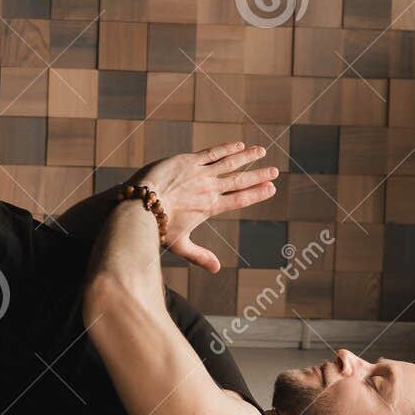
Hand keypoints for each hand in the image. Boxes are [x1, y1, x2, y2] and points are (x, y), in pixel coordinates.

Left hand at [135, 142, 278, 272]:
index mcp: (210, 208)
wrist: (140, 204)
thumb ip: (200, 256)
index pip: (239, 199)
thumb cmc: (157, 227)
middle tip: (275, 171)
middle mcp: (209, 189)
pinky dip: (226, 148)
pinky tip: (238, 145)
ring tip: (262, 151)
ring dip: (247, 156)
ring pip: (229, 163)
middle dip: (259, 175)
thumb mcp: (180, 244)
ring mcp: (200, 173)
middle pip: (240, 180)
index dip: (257, 194)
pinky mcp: (187, 161)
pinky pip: (212, 153)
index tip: (271, 189)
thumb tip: (217, 269)